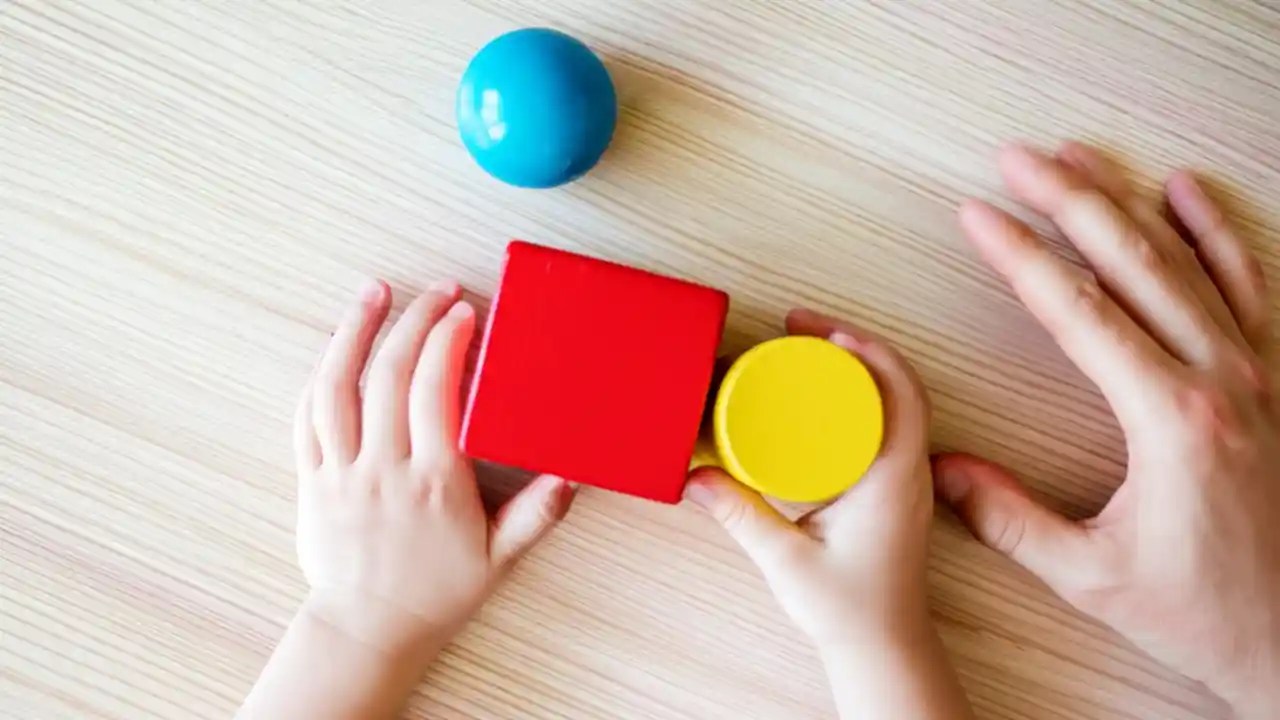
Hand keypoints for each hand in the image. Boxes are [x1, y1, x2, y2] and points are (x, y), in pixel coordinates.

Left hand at [294, 279, 575, 662]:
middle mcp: (383, 469)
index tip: (466, 313)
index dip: (448, 343)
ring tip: (374, 293)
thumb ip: (537, 515)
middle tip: (438, 292)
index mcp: (434, 483)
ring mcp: (341, 472)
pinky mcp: (312, 479)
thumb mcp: (500, 558)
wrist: (370, 629)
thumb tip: (571, 475)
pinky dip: (320, 375)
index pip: (436, 393)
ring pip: (336, 386)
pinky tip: (336, 348)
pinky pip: (306, 417)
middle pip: (390, 375)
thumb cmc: (436, 593)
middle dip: (415, 321)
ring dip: (354, 331)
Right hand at [685, 313, 972, 718]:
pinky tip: (827, 398)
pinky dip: (863, 396)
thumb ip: (738, 513)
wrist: (883, 648)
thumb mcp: (784, 558)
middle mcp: (908, 471)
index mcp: (893, 477)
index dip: (864, 347)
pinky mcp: (893, 489)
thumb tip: (695, 477)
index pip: (898, 390)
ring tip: (812, 349)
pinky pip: (889, 424)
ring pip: (898, 402)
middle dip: (854, 344)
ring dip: (862, 367)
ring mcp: (906, 479)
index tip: (819, 330)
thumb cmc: (850, 610)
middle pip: (899, 383)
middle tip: (802, 328)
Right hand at [937, 142, 1278, 717]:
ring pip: (1184, 259)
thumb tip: (940, 471)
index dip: (1020, 254)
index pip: (1076, 309)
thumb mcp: (1092, 575)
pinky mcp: (1275, 377)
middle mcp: (1219, 377)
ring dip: (1125, 202)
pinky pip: (1247, 282)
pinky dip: (1215, 231)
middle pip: (1128, 261)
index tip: (978, 215)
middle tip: (1017, 158)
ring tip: (1078, 157)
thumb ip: (1009, 520)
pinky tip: (1185, 192)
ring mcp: (1256, 370)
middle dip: (1065, 199)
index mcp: (1167, 417)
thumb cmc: (1207, 612)